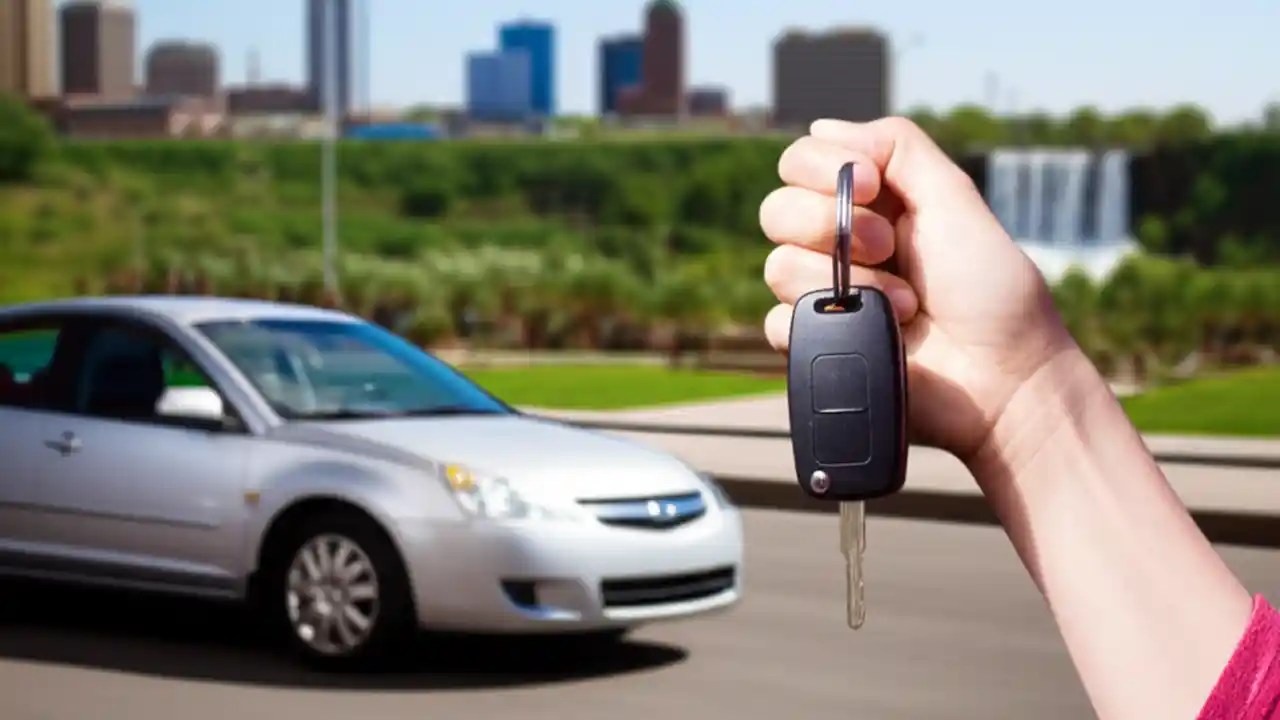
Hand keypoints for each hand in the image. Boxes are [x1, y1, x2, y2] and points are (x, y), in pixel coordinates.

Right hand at [761, 117, 1083, 463]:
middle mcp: (839, 244)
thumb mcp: (955, 199)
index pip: (800, 162)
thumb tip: (821, 127)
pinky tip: (877, 332)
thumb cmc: (992, 292)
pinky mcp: (818, 344)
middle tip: (890, 247)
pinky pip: (777, 323)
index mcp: (871, 202)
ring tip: (905, 303)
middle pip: (775, 209)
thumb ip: (898, 147)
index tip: (872, 185)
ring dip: (849, 281)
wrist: (1002, 379)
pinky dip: (825, 324)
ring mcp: (825, 295)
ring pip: (777, 266)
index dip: (824, 169)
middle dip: (833, 225)